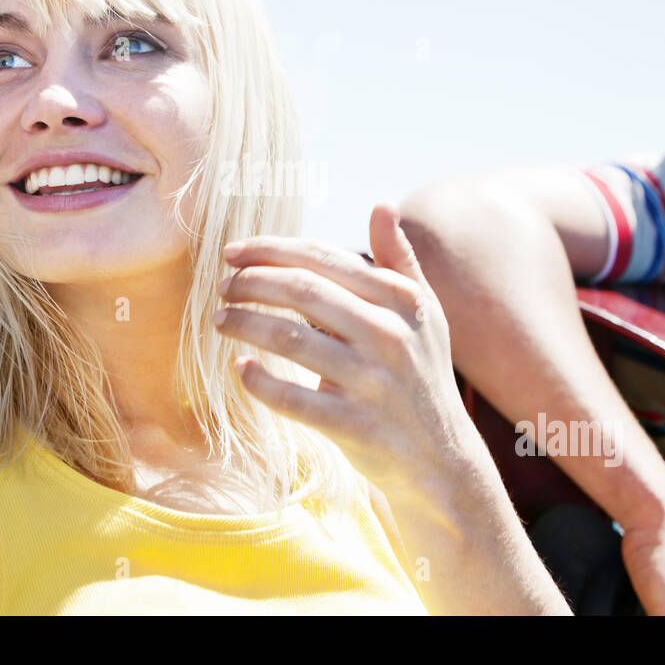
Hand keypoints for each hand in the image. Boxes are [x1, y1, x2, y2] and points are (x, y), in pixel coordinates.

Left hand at [213, 204, 486, 498]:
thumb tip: (382, 204)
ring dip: (246, 325)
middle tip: (222, 286)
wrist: (443, 460)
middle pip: (303, 293)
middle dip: (252, 283)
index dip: (271, 250)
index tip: (233, 252)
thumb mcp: (422, 314)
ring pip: (292, 341)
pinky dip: (261, 383)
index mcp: (401, 300)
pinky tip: (240, 371)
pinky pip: (294, 400)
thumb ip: (399, 260)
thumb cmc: (422, 374)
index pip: (323, 260)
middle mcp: (390, 336)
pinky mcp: (355, 427)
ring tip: (221, 320)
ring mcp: (373, 383)